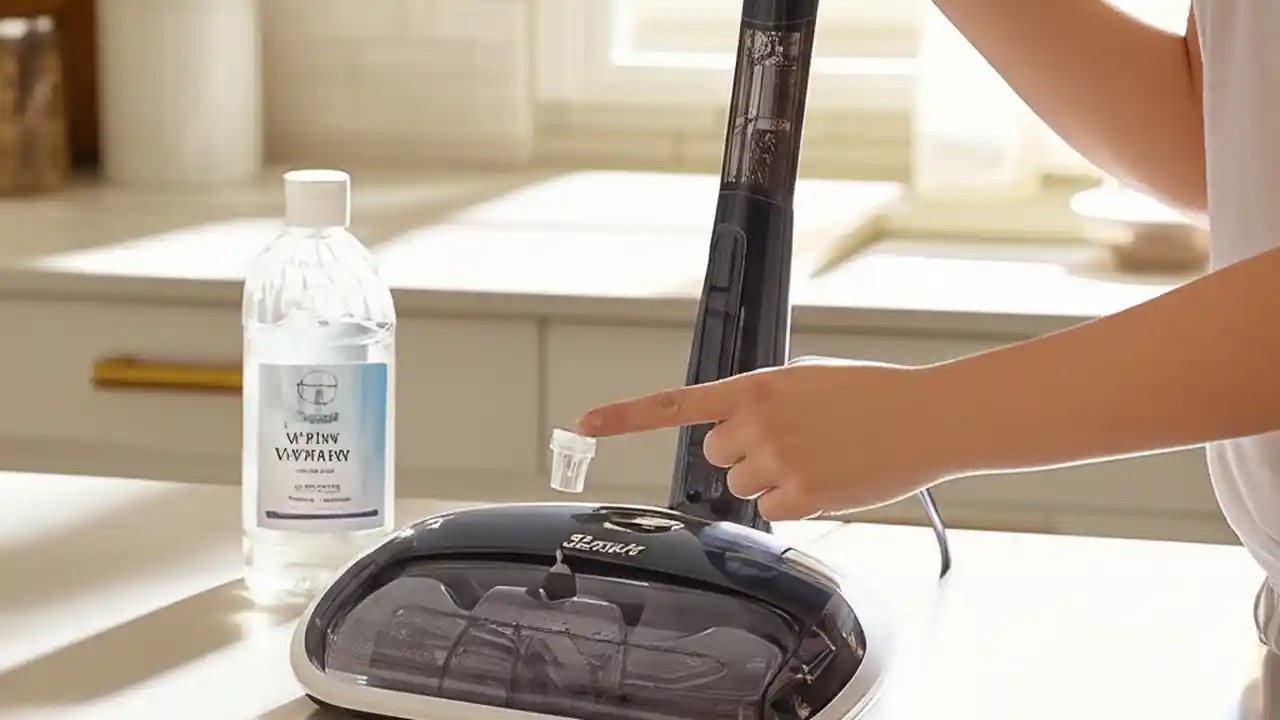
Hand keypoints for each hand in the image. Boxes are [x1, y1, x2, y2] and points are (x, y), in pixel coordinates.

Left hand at [575, 356, 958, 520]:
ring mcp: (776, 459)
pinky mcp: (799, 495)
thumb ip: (761, 399)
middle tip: (793, 442)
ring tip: (818, 456)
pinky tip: (827, 479)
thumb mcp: (807, 379)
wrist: (925, 416)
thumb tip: (736, 428)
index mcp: (756, 385)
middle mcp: (757, 420)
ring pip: (741, 486)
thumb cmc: (873, 396)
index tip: (581, 425)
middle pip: (715, 455)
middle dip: (745, 453)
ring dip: (771, 478)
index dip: (623, 417)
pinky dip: (795, 502)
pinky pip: (771, 510)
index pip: (675, 404)